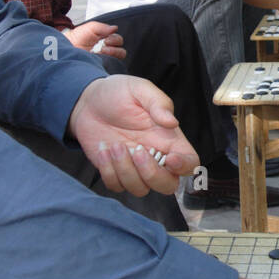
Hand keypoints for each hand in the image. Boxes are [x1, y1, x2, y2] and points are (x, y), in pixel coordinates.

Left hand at [64, 22, 126, 60]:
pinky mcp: (103, 65)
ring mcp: (105, 59)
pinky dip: (110, 60)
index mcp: (106, 40)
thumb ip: (103, 27)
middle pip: (121, 50)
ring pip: (119, 57)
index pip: (118, 40)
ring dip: (113, 52)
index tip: (106, 38)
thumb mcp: (90, 28)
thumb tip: (115, 28)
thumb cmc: (77, 38)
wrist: (67, 47)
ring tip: (102, 51)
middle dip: (114, 45)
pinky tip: (100, 57)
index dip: (114, 39)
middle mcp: (107, 50)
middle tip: (104, 44)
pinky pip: (113, 65)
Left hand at [67, 76, 198, 196]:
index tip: (169, 159)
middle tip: (136, 150)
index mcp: (169, 139)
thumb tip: (172, 122)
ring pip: (140, 189)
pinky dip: (108, 171)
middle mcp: (156, 157)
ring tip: (114, 145)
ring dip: (126, 171)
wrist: (87, 101)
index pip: (190, 162)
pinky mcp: (114, 172)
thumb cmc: (118, 92)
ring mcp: (135, 168)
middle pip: (168, 185)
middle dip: (152, 175)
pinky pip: (116, 186)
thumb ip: (158, 103)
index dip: (184, 167)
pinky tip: (103, 148)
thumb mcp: (140, 89)